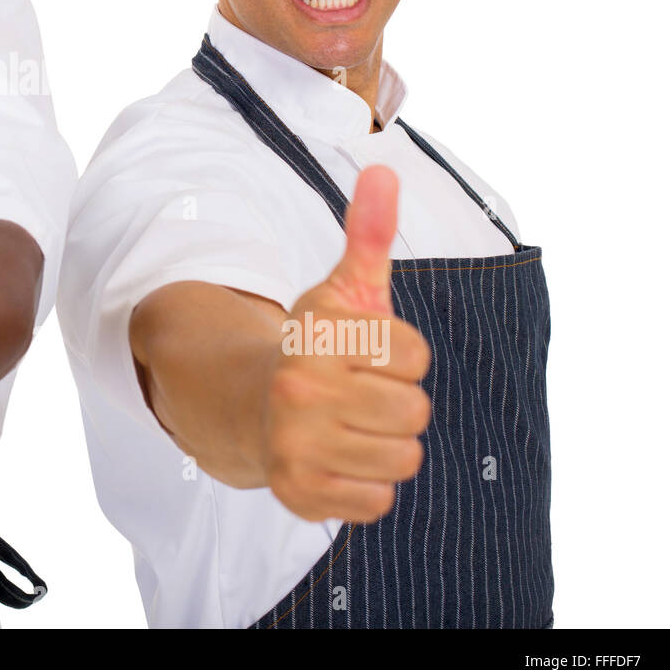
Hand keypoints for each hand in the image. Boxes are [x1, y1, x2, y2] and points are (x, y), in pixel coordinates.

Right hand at [260, 165, 431, 523]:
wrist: (254, 403)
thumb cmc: (319, 346)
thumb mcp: (344, 290)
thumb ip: (367, 234)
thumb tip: (384, 169)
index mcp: (315, 337)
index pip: (415, 355)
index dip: (403, 355)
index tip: (368, 353)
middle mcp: (299, 390)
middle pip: (414, 411)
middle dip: (398, 403)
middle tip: (361, 393)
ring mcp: (295, 444)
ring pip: (403, 458)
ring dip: (387, 445)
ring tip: (353, 426)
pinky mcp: (299, 492)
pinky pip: (378, 500)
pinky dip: (368, 484)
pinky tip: (341, 458)